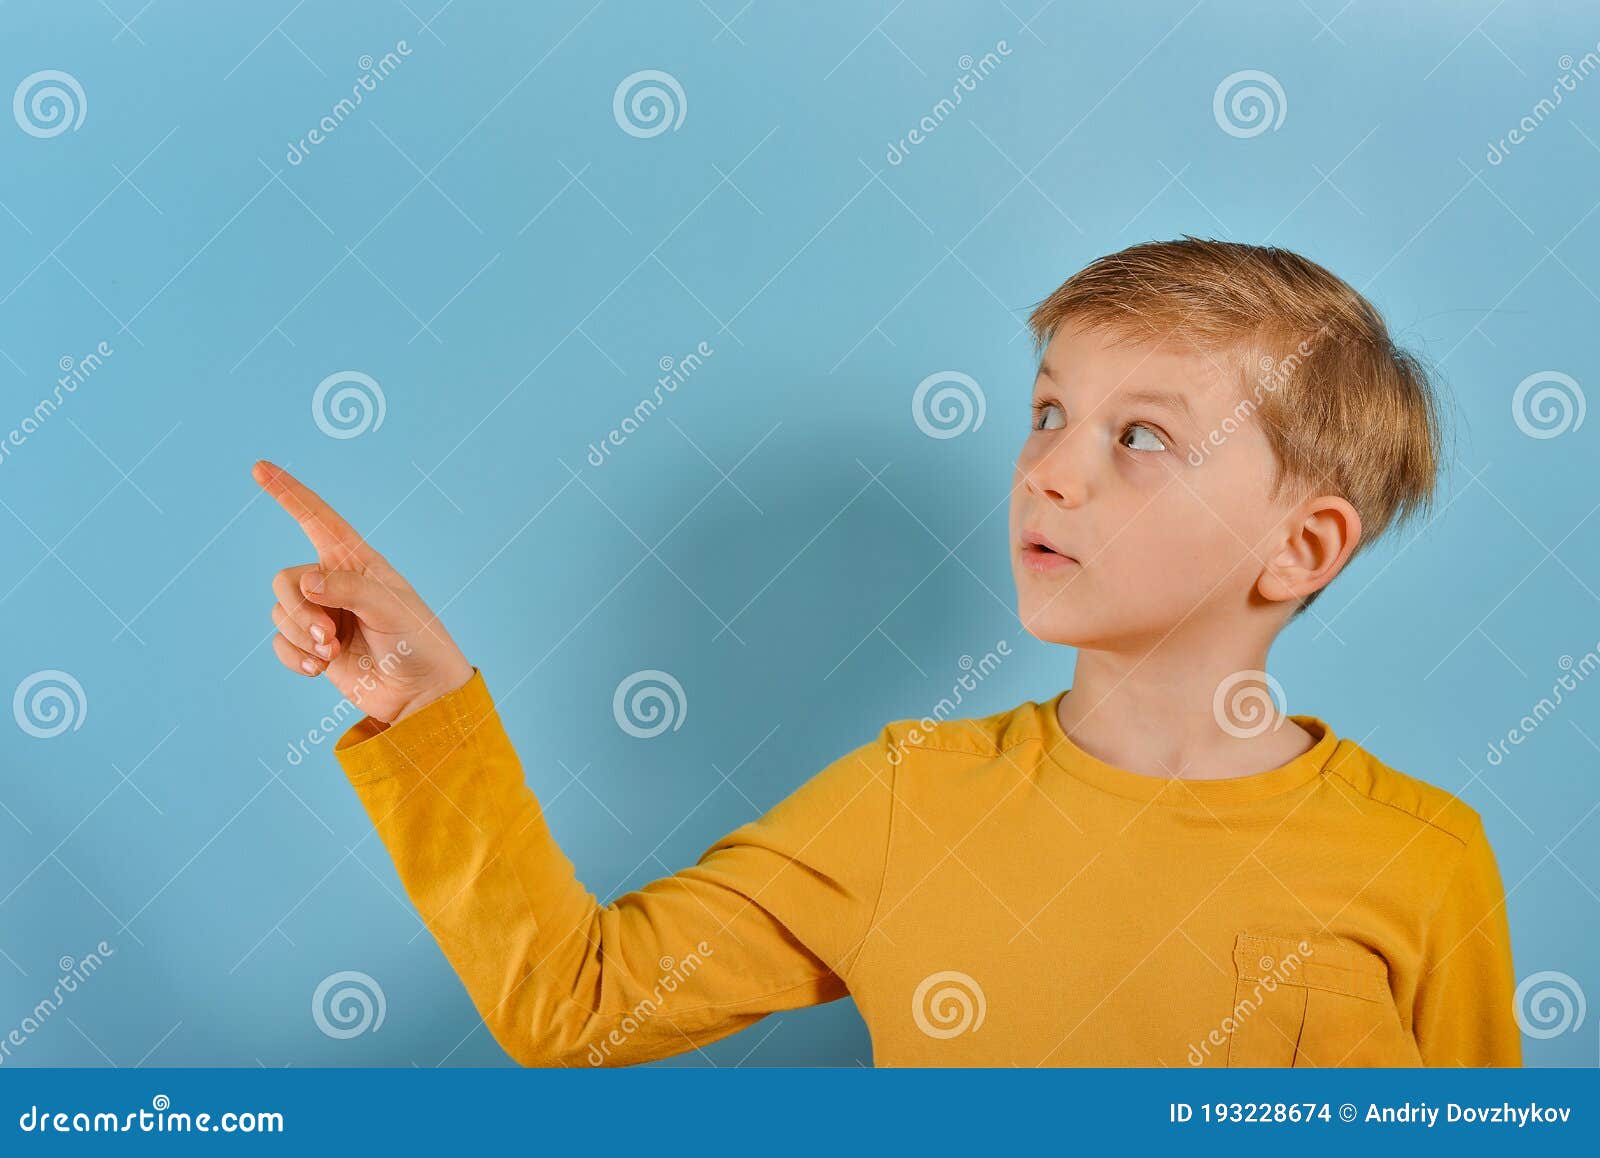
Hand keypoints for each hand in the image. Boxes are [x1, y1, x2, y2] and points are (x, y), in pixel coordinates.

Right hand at [253, 459, 473, 724]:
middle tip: (329, 638)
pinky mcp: (313, 647)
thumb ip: (351, 590)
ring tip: (331, 653)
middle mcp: (336, 584)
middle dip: (299, 610)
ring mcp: (323, 615)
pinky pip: (281, 643)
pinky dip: (294, 657)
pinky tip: (318, 669)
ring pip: (280, 612)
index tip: (259, 467)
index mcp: (358, 563)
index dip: (289, 493)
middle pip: (286, 580)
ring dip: (300, 635)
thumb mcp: (392, 610)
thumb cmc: (418, 644)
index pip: (318, 519)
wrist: (421, 695)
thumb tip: (307, 583)